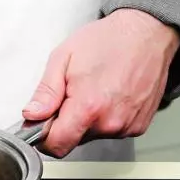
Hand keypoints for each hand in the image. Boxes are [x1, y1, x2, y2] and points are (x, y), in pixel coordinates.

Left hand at [22, 8, 179, 157]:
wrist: (147, 33)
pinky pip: (112, 131)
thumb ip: (46, 92)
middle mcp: (110, 122)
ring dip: (87, 121)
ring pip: (93, 136)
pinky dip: (106, 118)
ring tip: (95, 90)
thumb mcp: (63, 58)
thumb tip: (32, 115)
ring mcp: (127, 126)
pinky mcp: (139, 126)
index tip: (42, 124)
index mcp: (88, 107)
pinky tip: (111, 95)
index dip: (44, 137)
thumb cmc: (108, 40)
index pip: (57, 146)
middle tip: (72, 94)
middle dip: (66, 123)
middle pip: (74, 141)